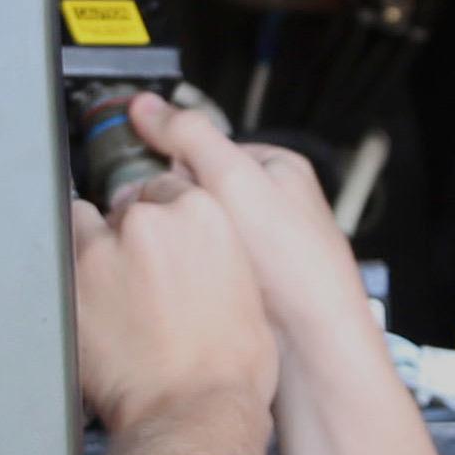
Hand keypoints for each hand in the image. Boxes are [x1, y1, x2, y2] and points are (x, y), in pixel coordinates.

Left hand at [67, 173, 278, 454]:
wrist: (194, 414)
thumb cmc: (230, 370)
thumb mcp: (246, 290)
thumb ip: (214, 251)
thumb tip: (196, 251)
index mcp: (201, 214)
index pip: (167, 188)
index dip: (164, 218)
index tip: (162, 242)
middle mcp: (149, 221)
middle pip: (127, 206)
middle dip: (131, 234)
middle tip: (141, 275)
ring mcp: (102, 249)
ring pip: (84, 224)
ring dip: (95, 248)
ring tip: (110, 287)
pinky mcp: (69, 284)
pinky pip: (59, 262)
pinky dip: (71, 278)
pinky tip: (91, 305)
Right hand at [122, 93, 451, 454]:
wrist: (313, 348)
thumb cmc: (292, 265)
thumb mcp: (233, 179)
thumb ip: (187, 136)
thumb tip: (146, 105)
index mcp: (277, 169)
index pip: (205, 149)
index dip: (169, 165)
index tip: (142, 180)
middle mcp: (275, 208)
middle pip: (198, 194)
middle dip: (174, 212)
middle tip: (155, 229)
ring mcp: (264, 251)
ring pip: (197, 238)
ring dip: (179, 249)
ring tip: (168, 264)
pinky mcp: (251, 288)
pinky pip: (204, 273)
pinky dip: (189, 279)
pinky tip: (183, 290)